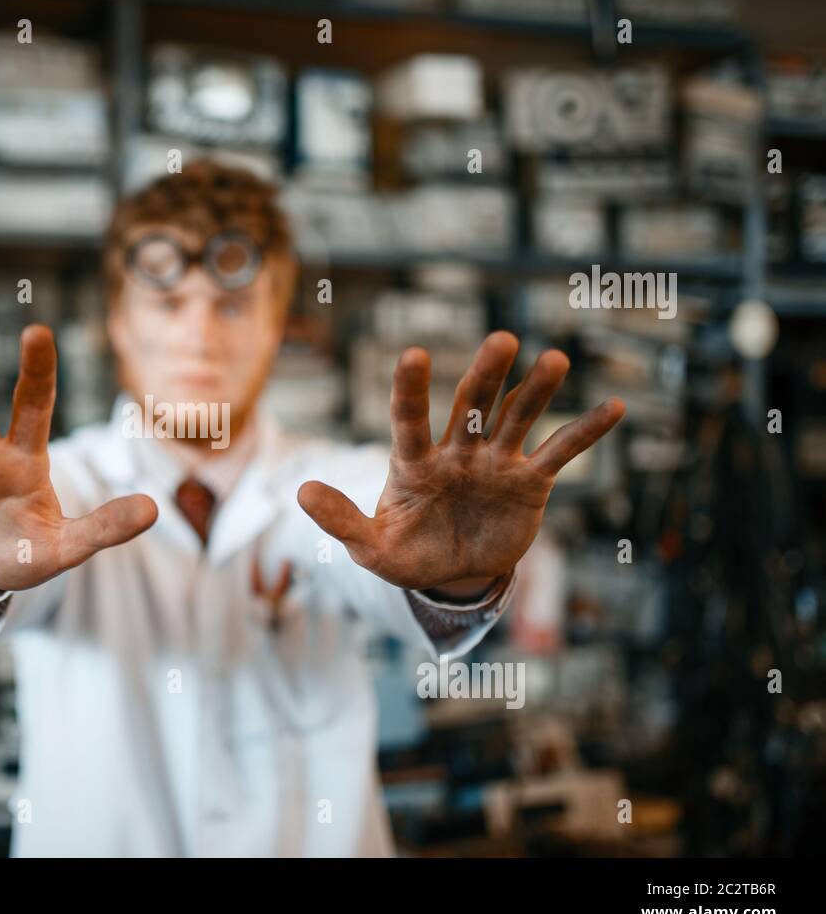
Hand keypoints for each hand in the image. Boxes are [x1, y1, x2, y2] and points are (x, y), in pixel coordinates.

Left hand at [297, 332, 624, 590]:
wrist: (454, 573)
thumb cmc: (407, 554)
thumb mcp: (372, 547)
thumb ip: (341, 521)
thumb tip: (300, 490)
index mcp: (413, 463)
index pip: (409, 420)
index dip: (410, 390)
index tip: (411, 354)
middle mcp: (456, 452)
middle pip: (472, 404)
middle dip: (486, 373)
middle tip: (502, 340)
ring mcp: (495, 462)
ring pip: (516, 419)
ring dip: (535, 392)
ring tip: (554, 361)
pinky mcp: (530, 482)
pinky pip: (560, 453)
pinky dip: (584, 432)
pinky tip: (613, 407)